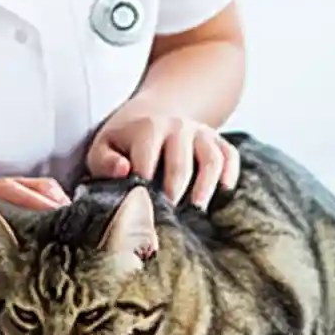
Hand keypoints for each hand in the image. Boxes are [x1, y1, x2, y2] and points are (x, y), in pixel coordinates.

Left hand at [86, 112, 239, 208]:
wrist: (154, 115)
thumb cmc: (125, 142)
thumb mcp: (104, 146)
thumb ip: (104, 161)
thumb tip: (124, 171)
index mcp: (147, 128)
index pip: (146, 163)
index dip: (143, 190)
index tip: (140, 213)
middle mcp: (177, 126)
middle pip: (181, 164)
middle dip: (174, 194)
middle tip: (168, 220)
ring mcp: (201, 132)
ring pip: (211, 159)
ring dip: (206, 187)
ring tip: (197, 210)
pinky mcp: (218, 140)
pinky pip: (230, 156)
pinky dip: (230, 175)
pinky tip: (223, 194)